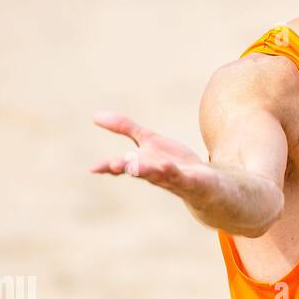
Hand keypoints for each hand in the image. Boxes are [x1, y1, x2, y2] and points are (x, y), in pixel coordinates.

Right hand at [90, 110, 216, 203]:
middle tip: (112, 165)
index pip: (122, 165)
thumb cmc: (172, 162)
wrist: (205, 183)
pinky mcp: (190, 180)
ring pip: (157, 175)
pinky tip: (168, 166)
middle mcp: (154, 172)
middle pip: (137, 169)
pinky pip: (180, 177)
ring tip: (135, 166)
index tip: (93, 168)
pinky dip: (174, 172)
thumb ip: (125, 128)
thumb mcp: (150, 141)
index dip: (107, 167)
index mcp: (142, 163)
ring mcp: (172, 178)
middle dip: (125, 167)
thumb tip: (95, 115)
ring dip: (146, 171)